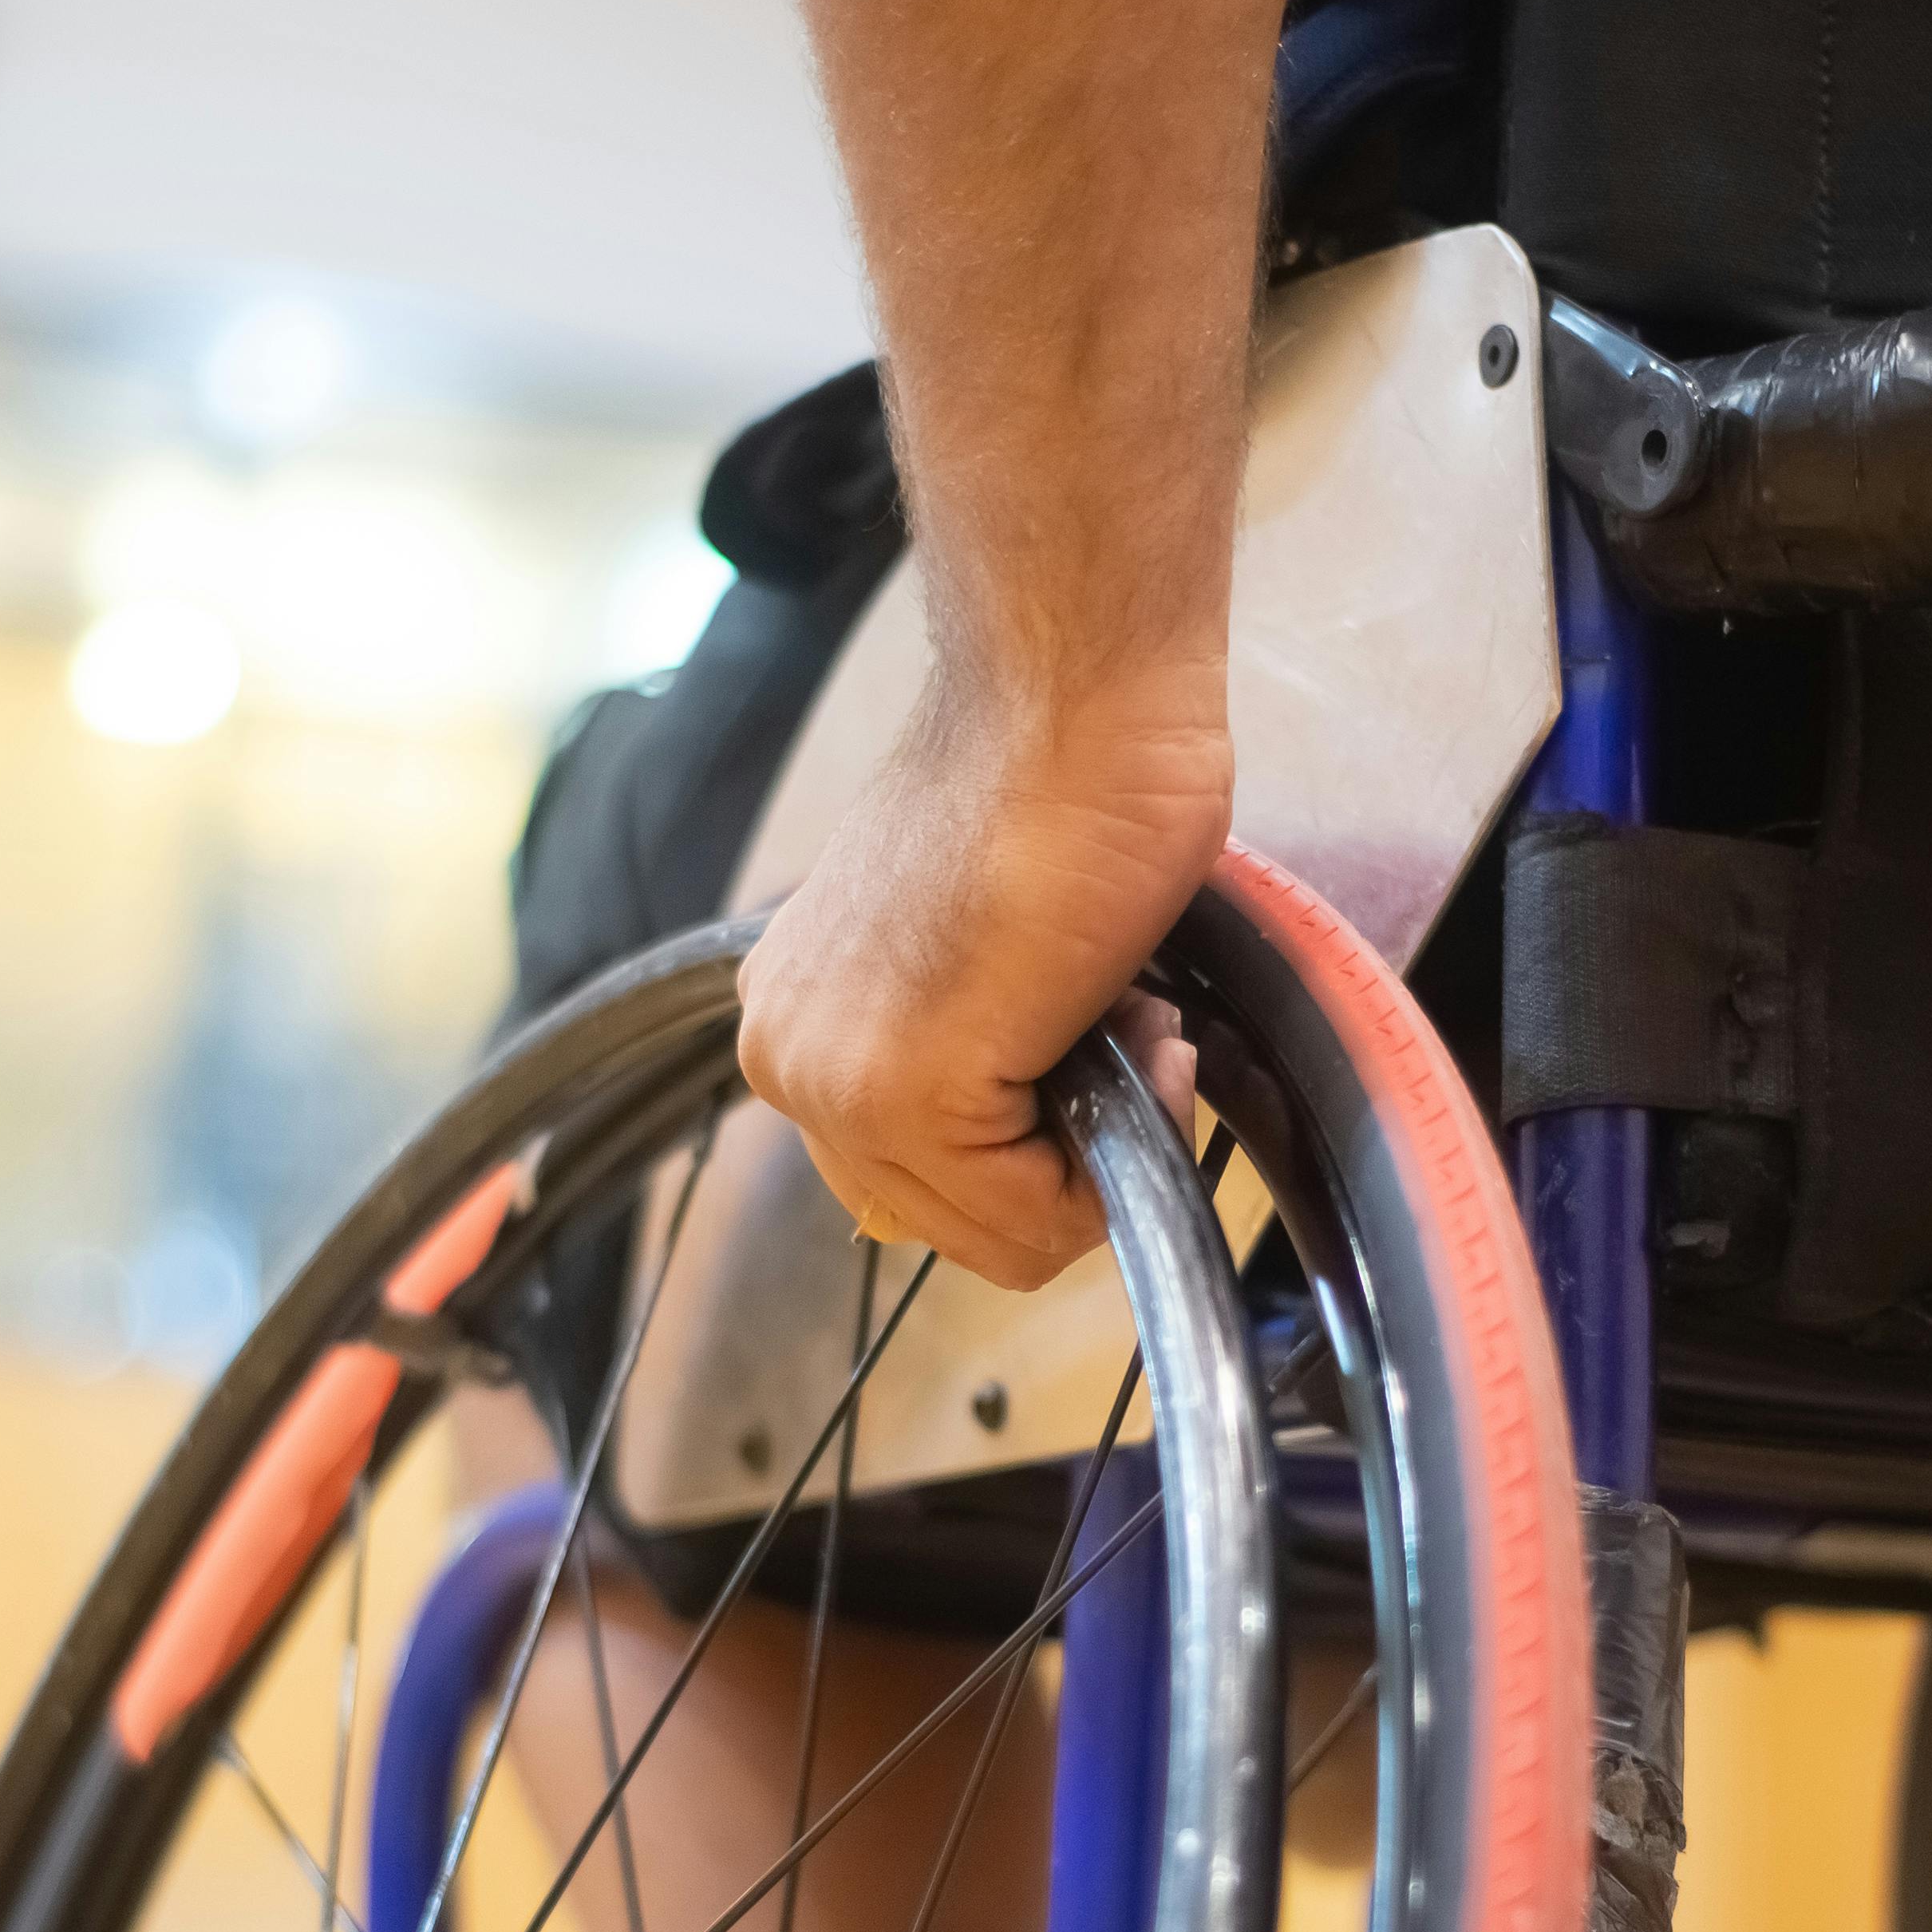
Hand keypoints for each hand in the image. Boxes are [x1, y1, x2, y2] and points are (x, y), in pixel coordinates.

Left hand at [736, 672, 1224, 1290]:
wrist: (1074, 695)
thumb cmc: (1061, 783)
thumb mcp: (985, 954)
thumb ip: (980, 1044)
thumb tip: (1042, 1120)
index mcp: (799, 1021)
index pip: (924, 1186)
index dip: (1045, 1142)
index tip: (1108, 1038)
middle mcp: (789, 1059)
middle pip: (959, 1224)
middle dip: (1073, 1155)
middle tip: (1133, 1031)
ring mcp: (835, 1083)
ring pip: (1001, 1236)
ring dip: (1102, 1149)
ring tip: (1134, 1021)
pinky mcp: (905, 1091)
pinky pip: (1035, 1219)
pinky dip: (1119, 1150)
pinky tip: (1142, 1031)